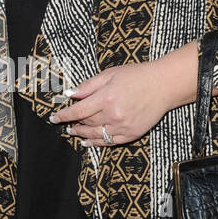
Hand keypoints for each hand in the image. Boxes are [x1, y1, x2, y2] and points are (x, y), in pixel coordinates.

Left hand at [49, 48, 198, 145]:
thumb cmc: (137, 76)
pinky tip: (88, 142)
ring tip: (74, 132)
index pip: (78, 111)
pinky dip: (97, 143)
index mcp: (106, 98)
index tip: (54, 118)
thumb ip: (89, 86)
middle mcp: (113, 114)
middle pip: (86, 123)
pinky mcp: (132, 134)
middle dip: (73, 124)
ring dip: (82, 135)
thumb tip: (71, 94)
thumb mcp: (110, 74)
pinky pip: (110, 142)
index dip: (64, 116)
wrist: (164, 85)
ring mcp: (123, 126)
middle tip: (64, 123)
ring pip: (96, 135)